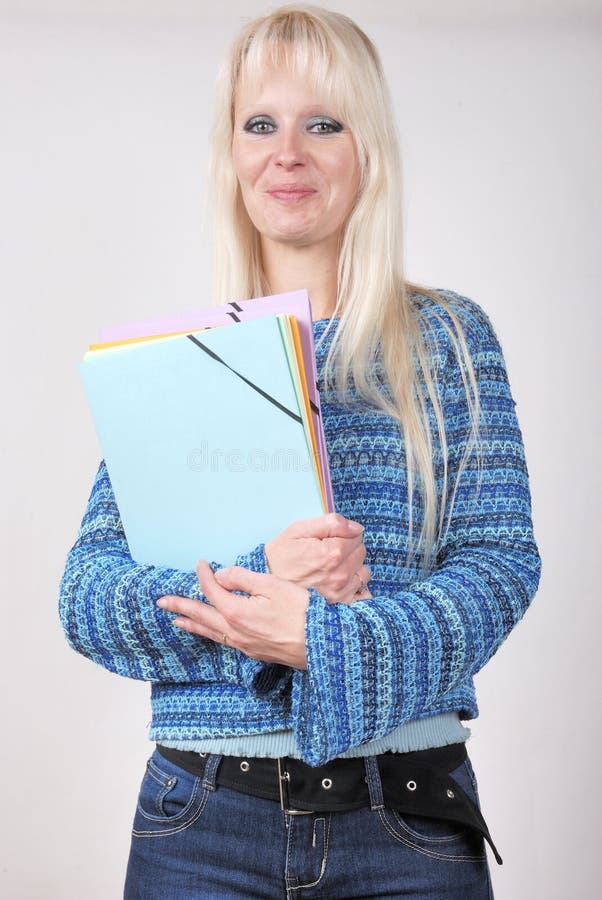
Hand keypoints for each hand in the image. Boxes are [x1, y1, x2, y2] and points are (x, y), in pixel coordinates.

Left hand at [157, 561, 310, 668]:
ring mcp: (244, 645)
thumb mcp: (273, 585)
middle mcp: (235, 631)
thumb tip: (222, 576)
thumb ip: (243, 578)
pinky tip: (211, 633)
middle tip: (161, 601)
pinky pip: (223, 641)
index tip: (201, 563)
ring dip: (191, 624)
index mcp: (236, 612)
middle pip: (201, 616)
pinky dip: (210, 634)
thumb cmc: (302, 611)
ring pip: (210, 632)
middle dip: (180, 606)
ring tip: (176, 621)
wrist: (323, 645)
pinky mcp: (255, 652)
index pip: (212, 590)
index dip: (204, 575)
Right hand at [265, 512, 371, 603]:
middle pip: (361, 552)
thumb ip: (330, 523)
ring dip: (353, 567)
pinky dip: (356, 587)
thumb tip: (356, 527)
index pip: (356, 535)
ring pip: (363, 571)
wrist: (265, 586)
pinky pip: (362, 593)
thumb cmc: (279, 556)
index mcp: (331, 553)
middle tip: (328, 552)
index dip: (344, 533)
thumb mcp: (297, 530)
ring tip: (332, 568)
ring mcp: (341, 592)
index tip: (330, 538)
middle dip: (349, 548)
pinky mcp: (340, 605)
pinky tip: (342, 584)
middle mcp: (340, 574)